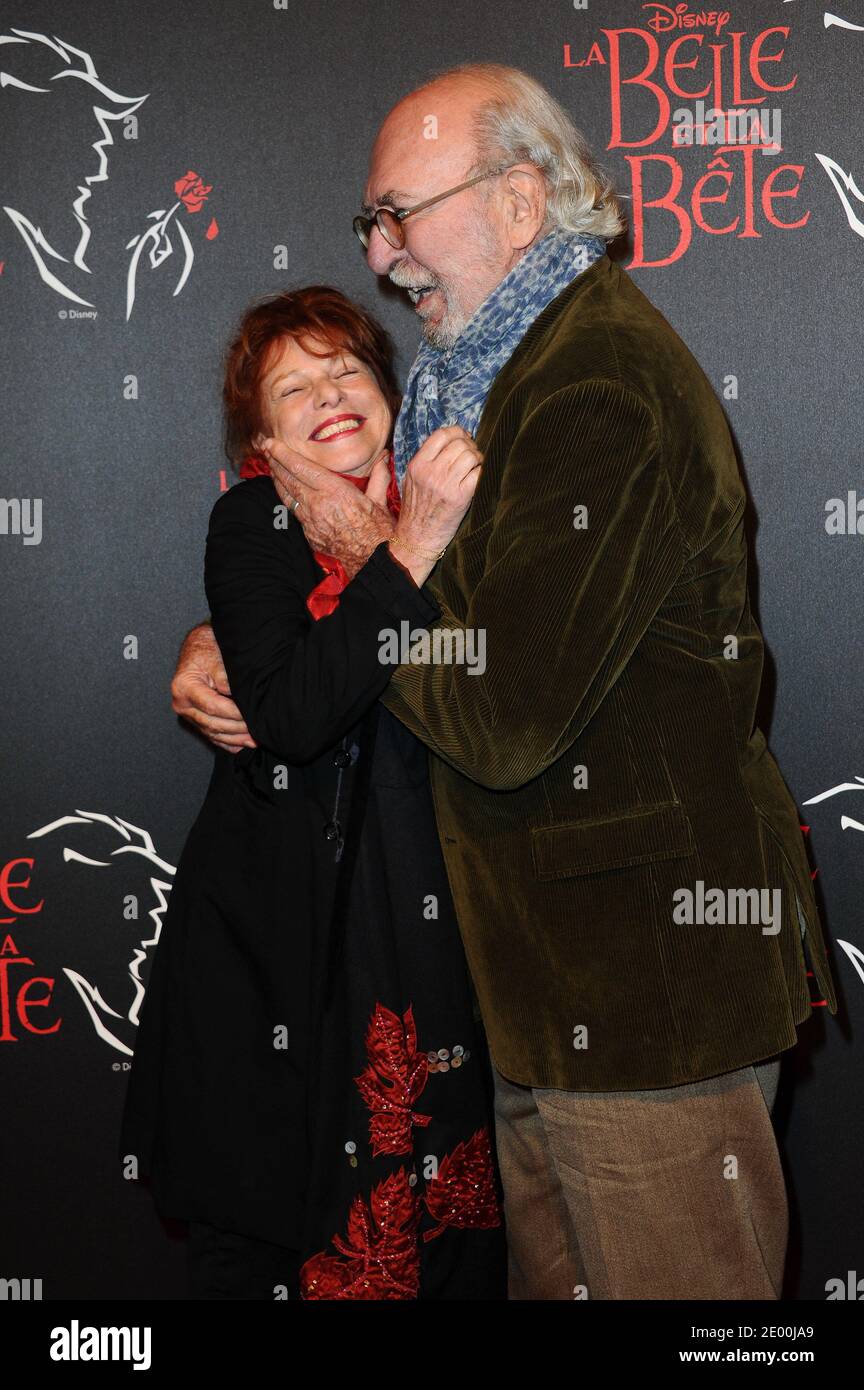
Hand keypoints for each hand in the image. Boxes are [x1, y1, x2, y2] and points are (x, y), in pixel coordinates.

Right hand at [171, 622, 256, 752]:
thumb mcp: (215, 658)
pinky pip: (211, 735)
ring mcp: (188, 713)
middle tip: (257, 730)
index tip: (251, 715)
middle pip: (212, 723)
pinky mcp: (195, 719)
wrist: (198, 647)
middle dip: (236, 729)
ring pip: (212, 733)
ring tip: (253, 740)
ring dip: (234, 739)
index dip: (233, 713)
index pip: (212, 706)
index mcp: (184, 688)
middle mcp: (182, 704)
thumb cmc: (206, 649)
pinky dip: (227, 742)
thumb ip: (225, 678)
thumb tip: (234, 695)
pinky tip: (241, 745)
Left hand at [262, 436, 394, 580]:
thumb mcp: (379, 501)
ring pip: (287, 496)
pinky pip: (295, 512)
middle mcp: (318, 504)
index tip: (272, 444)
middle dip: (275, 462)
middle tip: (266, 449)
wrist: (373, 562)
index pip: (301, 468)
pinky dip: (289, 499)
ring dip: (278, 480)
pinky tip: (288, 492)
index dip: (283, 454)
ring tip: (272, 467)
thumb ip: (378, 476)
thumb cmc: (379, 532)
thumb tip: (383, 458)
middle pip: (288, 480)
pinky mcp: (309, 534)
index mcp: (335, 491)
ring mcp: (311, 521)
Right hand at [389, 426, 482, 584]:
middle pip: (460, 443)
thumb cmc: (417, 510)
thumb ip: (427, 460)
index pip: (442, 434)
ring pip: (471, 455)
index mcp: (417, 464)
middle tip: (473, 458)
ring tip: (475, 469)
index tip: (464, 439)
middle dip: (471, 447)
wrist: (417, 539)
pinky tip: (479, 479)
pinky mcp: (460, 497)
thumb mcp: (411, 480)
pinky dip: (483, 473)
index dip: (458, 433)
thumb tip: (451, 440)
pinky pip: (479, 473)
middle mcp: (430, 472)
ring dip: (479, 460)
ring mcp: (445, 484)